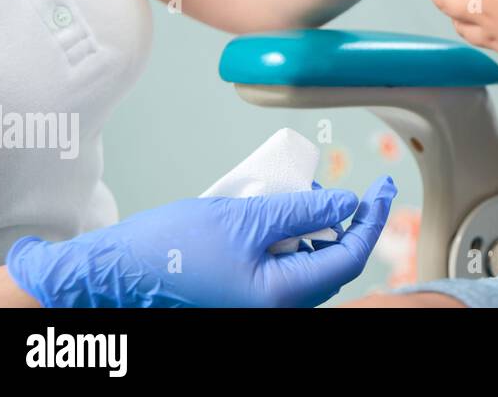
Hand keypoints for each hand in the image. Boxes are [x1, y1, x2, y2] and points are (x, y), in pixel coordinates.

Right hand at [5, 177, 395, 307]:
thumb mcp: (247, 217)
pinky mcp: (244, 299)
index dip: (374, 217)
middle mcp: (277, 310)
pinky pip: (283, 271)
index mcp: (283, 297)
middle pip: (333, 263)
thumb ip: (304, 211)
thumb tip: (350, 203)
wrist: (112, 275)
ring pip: (308, 266)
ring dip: (314, 230)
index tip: (385, 186)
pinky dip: (289, 241)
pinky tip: (276, 216)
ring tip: (297, 195)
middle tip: (339, 186)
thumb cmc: (170, 250)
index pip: (350, 255)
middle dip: (343, 222)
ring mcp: (260, 307)